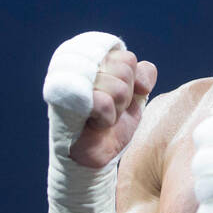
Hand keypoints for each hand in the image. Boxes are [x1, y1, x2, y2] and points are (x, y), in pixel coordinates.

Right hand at [43, 32, 157, 169]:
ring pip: (118, 88)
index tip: (118, 97)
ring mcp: (71, 81)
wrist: (94, 154)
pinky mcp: (67, 101)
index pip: (127, 59)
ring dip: (117, 109)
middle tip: (108, 109)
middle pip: (125, 71)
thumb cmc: (111, 122)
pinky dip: (108, 118)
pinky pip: (105, 103)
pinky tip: (97, 124)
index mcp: (91, 57)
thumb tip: (145, 72)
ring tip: (102, 117)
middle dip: (124, 96)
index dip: (131, 82)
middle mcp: (77, 63)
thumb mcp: (134, 96)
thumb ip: (143, 75)